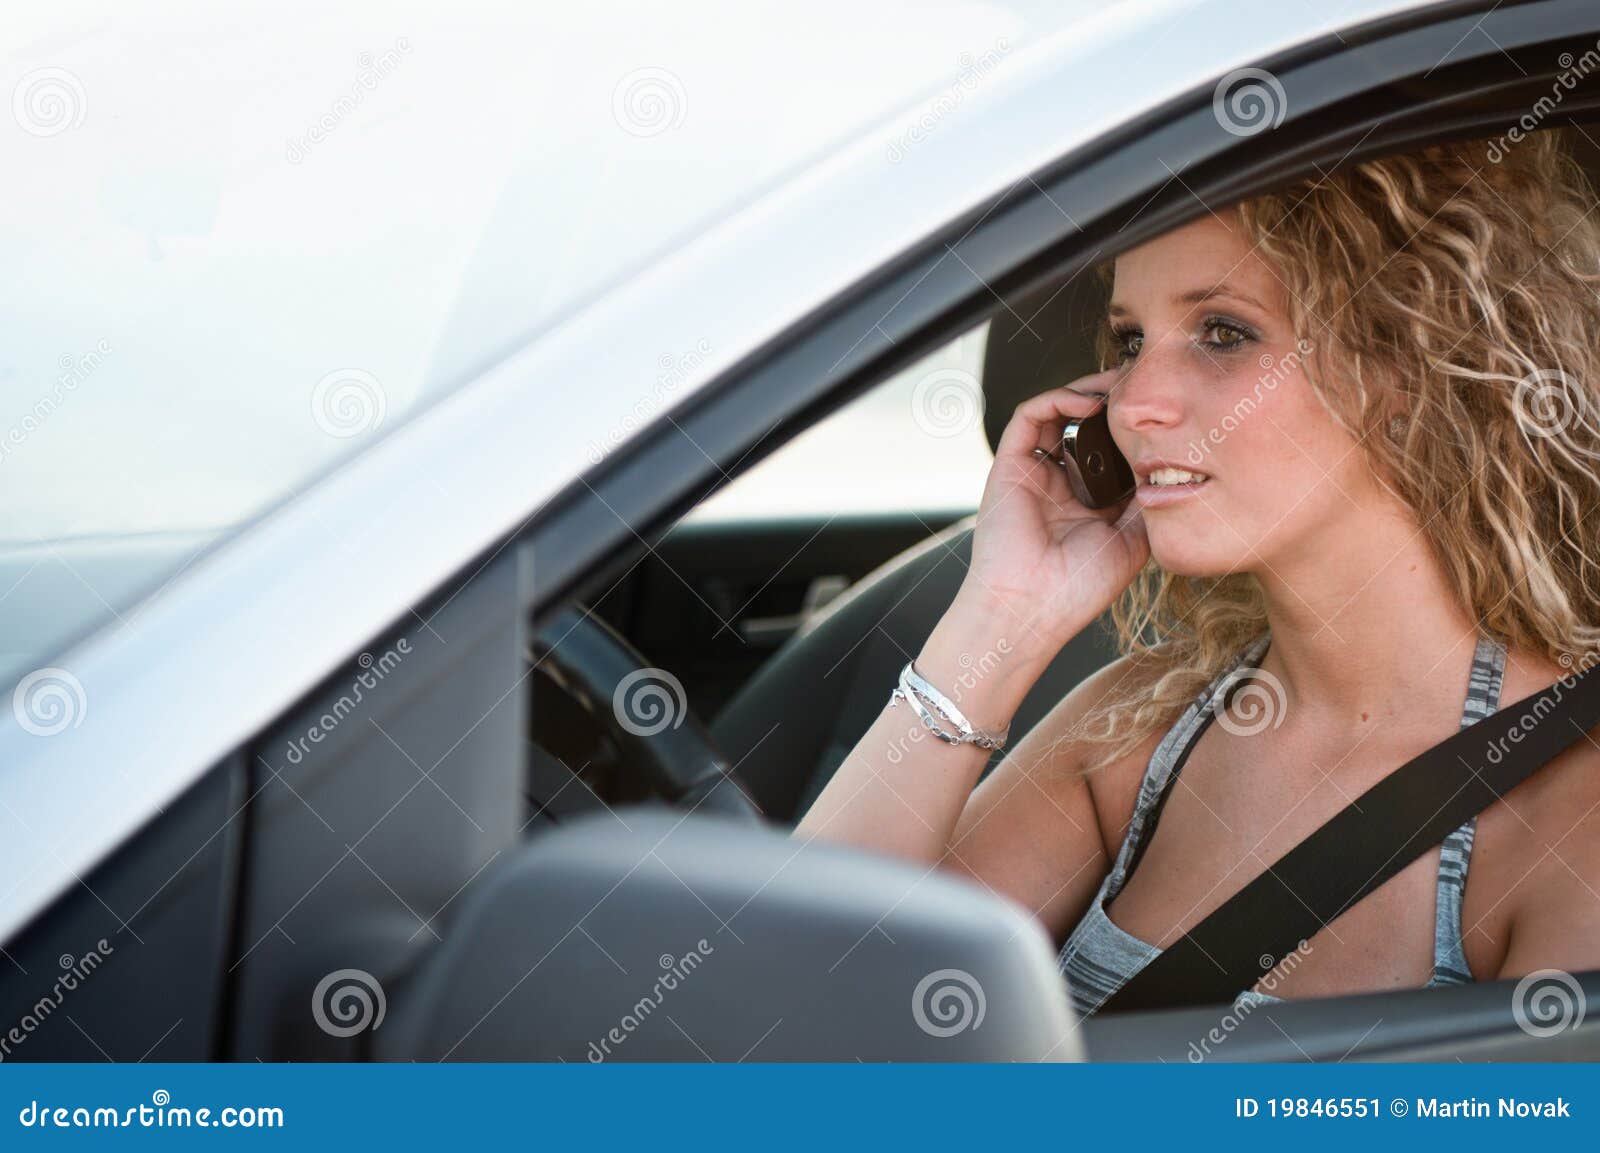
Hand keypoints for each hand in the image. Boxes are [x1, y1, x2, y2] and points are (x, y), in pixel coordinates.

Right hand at [957, 370, 1148, 658]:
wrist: (1031, 609)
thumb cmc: (1076, 588)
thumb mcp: (1133, 539)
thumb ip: (1147, 499)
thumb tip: (1171, 463)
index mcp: (1085, 502)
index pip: (1109, 450)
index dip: (1132, 428)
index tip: (1164, 412)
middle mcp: (1057, 483)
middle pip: (1084, 425)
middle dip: (1113, 401)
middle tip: (1142, 384)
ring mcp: (1033, 472)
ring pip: (1057, 412)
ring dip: (1088, 392)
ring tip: (1119, 385)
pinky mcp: (1010, 465)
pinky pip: (1030, 416)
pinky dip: (1059, 399)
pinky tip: (1090, 404)